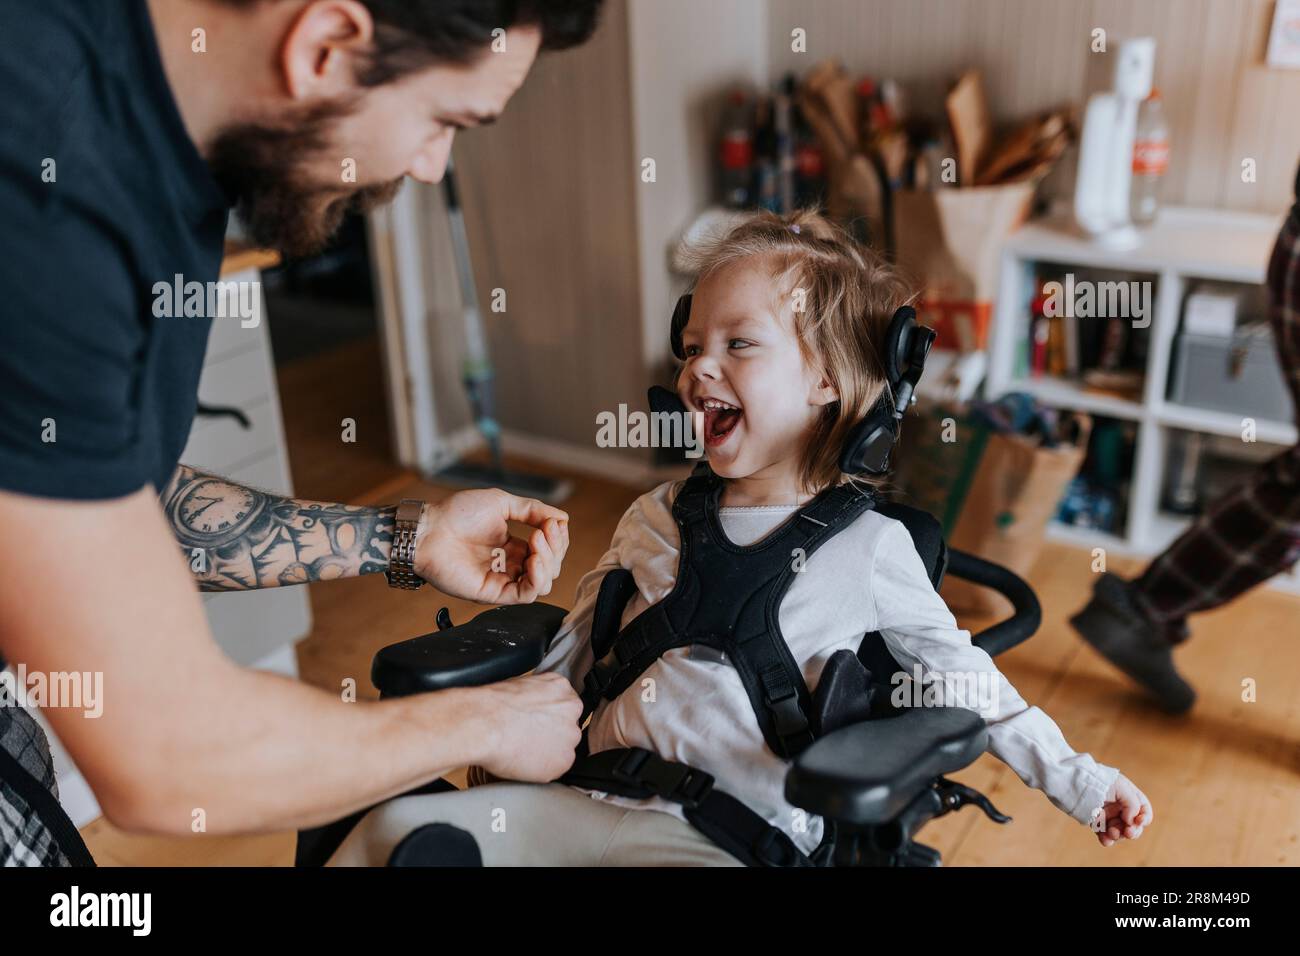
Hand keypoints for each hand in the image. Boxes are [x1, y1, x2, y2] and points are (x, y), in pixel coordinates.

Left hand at [414, 489, 568, 603]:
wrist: (428, 530)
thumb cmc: (456, 513)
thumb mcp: (500, 503)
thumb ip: (532, 510)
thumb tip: (562, 518)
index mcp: (513, 546)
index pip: (549, 550)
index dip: (557, 538)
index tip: (553, 523)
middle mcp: (510, 565)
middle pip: (550, 567)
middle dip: (555, 548)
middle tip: (544, 531)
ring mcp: (502, 580)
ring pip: (543, 583)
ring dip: (549, 563)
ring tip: (537, 543)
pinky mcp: (493, 593)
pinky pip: (526, 595)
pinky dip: (537, 579)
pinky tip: (534, 561)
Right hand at [461, 672, 582, 781]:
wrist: (485, 725)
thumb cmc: (494, 706)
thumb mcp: (520, 686)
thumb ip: (537, 696)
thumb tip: (533, 707)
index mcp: (561, 687)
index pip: (564, 704)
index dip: (548, 716)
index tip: (537, 723)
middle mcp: (572, 710)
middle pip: (566, 726)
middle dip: (551, 733)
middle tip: (529, 738)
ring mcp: (570, 736)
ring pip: (563, 748)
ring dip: (548, 751)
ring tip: (523, 750)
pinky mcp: (563, 761)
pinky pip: (555, 767)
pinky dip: (542, 769)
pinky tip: (524, 761)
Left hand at [1094, 773, 1152, 845]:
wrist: (1074, 781)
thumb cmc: (1099, 780)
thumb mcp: (1121, 787)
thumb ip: (1132, 804)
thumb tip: (1132, 821)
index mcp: (1129, 797)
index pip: (1144, 811)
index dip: (1144, 818)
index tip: (1139, 821)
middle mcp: (1121, 807)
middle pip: (1134, 825)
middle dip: (1133, 831)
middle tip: (1127, 832)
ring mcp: (1109, 816)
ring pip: (1120, 832)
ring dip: (1118, 835)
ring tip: (1112, 832)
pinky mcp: (1097, 823)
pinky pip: (1105, 835)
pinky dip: (1106, 839)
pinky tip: (1105, 840)